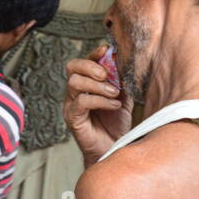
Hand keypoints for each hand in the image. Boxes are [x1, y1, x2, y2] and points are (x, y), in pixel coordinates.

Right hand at [64, 45, 132, 164]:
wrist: (115, 148)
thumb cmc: (117, 124)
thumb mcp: (123, 96)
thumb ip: (122, 80)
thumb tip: (127, 60)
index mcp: (85, 84)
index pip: (82, 62)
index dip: (93, 54)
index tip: (107, 50)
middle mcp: (74, 92)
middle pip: (72, 67)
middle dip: (91, 66)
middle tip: (107, 75)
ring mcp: (71, 105)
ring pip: (75, 83)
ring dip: (97, 85)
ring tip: (114, 93)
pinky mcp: (73, 119)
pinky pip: (81, 102)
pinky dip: (99, 100)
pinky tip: (114, 105)